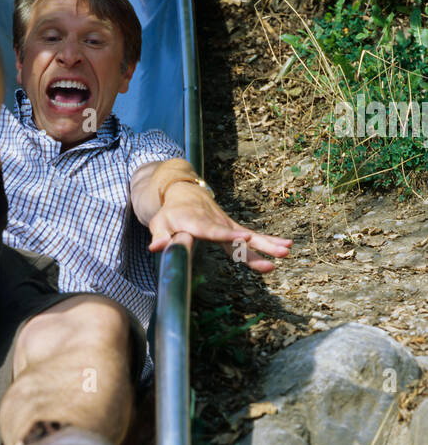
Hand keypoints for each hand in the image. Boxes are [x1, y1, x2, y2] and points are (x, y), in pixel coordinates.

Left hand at [148, 190, 291, 273]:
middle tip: (277, 252)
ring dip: (269, 244)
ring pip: (250, 236)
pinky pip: (252, 237)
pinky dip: (268, 242)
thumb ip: (160, 236)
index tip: (244, 237)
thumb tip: (156, 248)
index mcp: (198, 222)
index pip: (214, 230)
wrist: (183, 192)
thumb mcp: (158, 223)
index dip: (228, 234)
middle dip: (258, 244)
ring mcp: (227, 225)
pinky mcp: (233, 228)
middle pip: (239, 235)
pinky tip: (287, 248)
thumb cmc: (169, 212)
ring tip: (288, 251)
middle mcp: (217, 223)